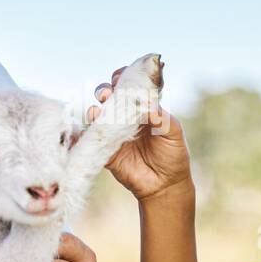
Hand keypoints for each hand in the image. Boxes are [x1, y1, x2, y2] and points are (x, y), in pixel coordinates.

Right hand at [85, 64, 192, 202]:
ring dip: (96, 106)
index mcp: (143, 108)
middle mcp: (126, 117)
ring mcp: (114, 133)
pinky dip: (86, 128)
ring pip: (98, 113)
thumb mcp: (173, 132)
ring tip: (100, 106)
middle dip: (106, 89)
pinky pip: (91, 137)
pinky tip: (90, 121)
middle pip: (110, 97)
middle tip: (108, 92)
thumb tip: (145, 104)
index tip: (121, 76)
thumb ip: (162, 117)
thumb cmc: (173, 155)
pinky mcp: (105, 150)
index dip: (124, 78)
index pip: (130, 87)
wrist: (165, 186)